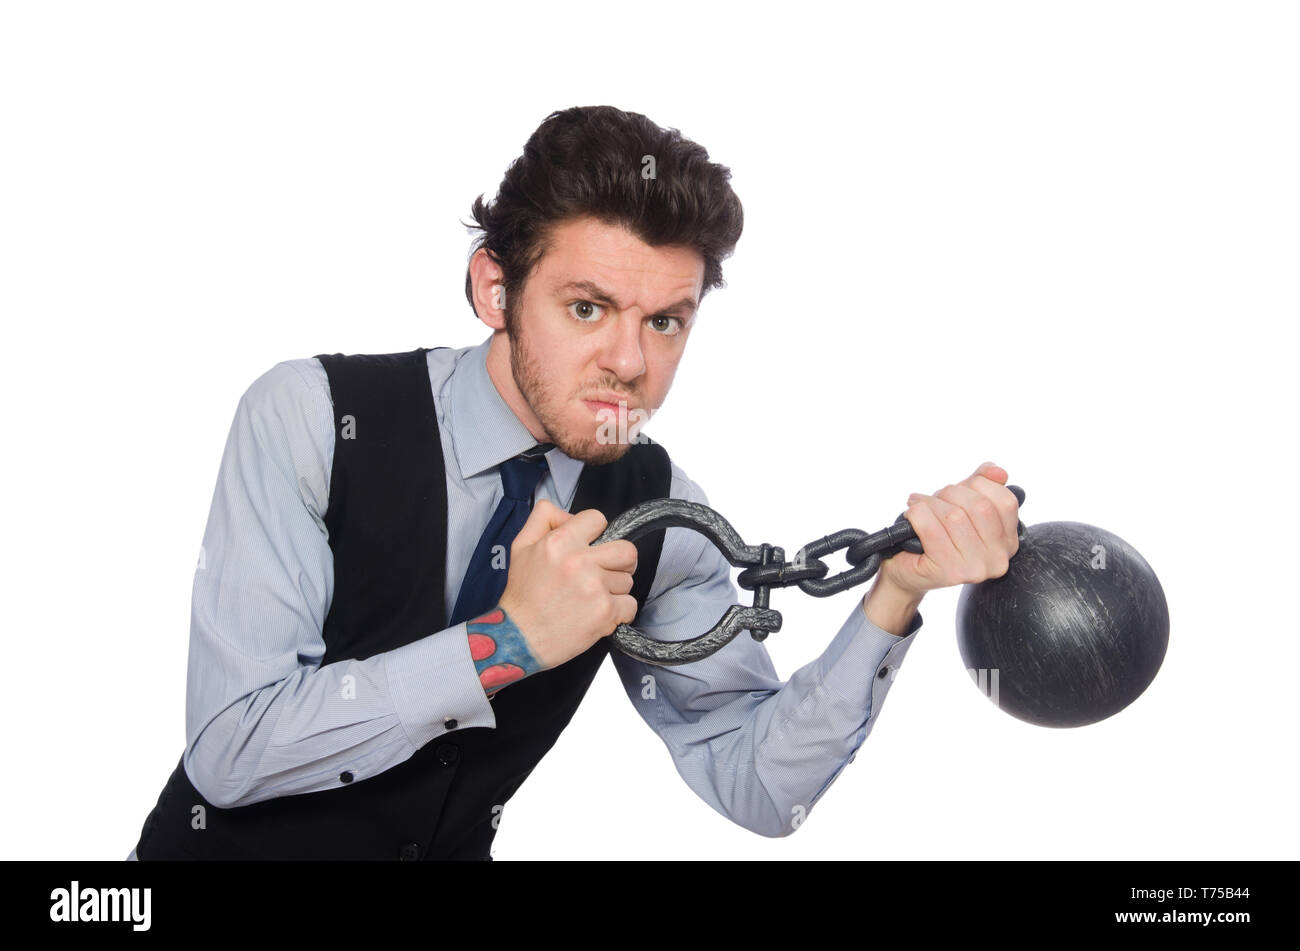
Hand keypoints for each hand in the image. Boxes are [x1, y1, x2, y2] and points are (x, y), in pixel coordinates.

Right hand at [496, 500, 638, 670]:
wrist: (518, 638)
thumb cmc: (521, 596)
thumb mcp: (521, 546)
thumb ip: (544, 519)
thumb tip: (569, 514)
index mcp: (560, 541)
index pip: (598, 519)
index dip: (596, 533)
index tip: (590, 547)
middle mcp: (579, 561)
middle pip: (626, 550)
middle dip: (619, 561)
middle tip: (605, 572)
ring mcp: (595, 587)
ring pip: (627, 580)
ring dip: (614, 590)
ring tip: (591, 598)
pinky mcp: (605, 612)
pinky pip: (630, 605)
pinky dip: (619, 613)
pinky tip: (599, 613)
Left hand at [878, 462, 1021, 598]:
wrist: (907, 569)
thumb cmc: (936, 534)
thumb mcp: (962, 503)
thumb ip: (981, 483)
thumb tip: (997, 471)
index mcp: (1008, 541)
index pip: (1005, 501)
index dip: (978, 485)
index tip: (959, 489)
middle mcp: (998, 558)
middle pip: (979, 506)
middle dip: (950, 493)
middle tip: (933, 499)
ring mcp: (976, 568)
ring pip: (954, 516)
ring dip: (930, 504)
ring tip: (919, 507)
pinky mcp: (949, 572)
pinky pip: (931, 529)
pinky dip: (916, 515)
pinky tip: (911, 516)